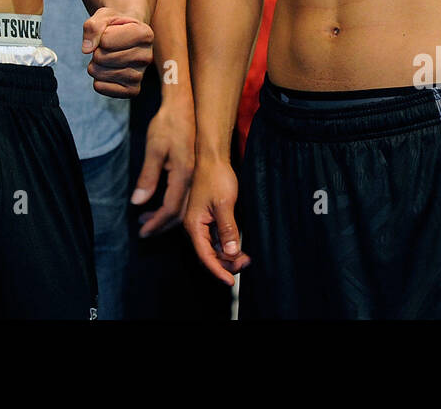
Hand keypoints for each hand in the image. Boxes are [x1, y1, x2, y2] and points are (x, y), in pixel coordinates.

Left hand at [82, 7, 153, 98]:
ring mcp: (140, 75)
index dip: (100, 36)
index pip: (105, 40)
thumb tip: (87, 50)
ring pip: (100, 73)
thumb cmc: (115, 25)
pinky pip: (101, 87)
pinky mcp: (132, 90)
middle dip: (96, 51)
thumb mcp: (103, 17)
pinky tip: (107, 71)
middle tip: (106, 47)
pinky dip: (97, 79)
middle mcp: (147, 56)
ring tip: (106, 58)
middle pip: (102, 58)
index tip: (110, 33)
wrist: (126, 36)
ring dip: (95, 65)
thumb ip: (93, 27)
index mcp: (145, 34)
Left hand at [131, 91, 194, 236]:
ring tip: (146, 220)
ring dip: (165, 215)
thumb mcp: (154, 149)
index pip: (171, 208)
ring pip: (183, 204)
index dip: (156, 223)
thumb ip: (148, 176)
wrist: (182, 104)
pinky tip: (157, 201)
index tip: (142, 232)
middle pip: (180, 211)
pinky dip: (170, 203)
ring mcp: (193, 173)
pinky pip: (183, 194)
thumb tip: (138, 202)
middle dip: (161, 224)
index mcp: (184, 174)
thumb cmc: (167, 124)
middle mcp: (192, 177)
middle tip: (143, 231)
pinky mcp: (191, 168)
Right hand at [184, 156, 249, 284]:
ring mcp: (202, 223)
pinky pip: (217, 238)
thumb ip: (227, 230)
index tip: (230, 282)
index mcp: (194, 225)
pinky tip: (239, 248)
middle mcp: (195, 226)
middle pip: (209, 254)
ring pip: (214, 247)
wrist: (213, 158)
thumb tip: (231, 253)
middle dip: (226, 263)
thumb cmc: (216, 177)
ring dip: (228, 255)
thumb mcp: (224, 204)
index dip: (218, 271)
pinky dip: (228, 245)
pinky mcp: (209, 218)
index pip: (205, 256)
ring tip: (246, 258)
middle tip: (246, 264)